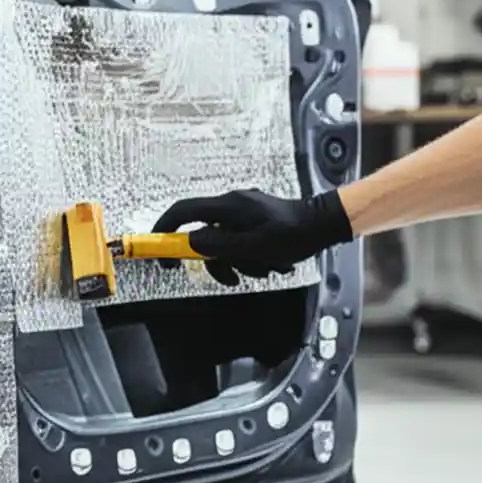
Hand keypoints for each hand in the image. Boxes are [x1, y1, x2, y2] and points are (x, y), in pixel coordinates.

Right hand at [152, 189, 352, 285]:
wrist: (323, 224)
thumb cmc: (293, 234)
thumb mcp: (255, 246)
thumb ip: (220, 245)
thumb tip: (192, 243)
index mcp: (227, 206)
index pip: (182, 211)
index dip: (164, 229)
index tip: (158, 250)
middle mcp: (231, 204)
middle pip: (203, 234)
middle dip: (218, 260)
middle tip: (230, 278)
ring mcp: (242, 212)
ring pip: (223, 243)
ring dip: (238, 263)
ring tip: (264, 271)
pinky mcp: (253, 220)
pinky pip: (238, 241)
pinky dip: (249, 257)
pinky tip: (270, 264)